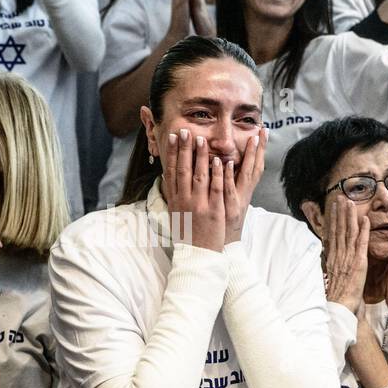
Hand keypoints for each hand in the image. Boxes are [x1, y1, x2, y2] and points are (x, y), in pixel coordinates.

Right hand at [162, 128, 224, 252]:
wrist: (197, 256)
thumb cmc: (187, 235)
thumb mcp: (176, 214)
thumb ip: (174, 195)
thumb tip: (168, 177)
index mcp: (175, 201)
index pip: (172, 172)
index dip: (173, 154)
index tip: (173, 138)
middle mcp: (185, 201)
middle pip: (184, 170)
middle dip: (184, 149)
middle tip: (184, 131)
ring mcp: (199, 206)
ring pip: (199, 176)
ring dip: (200, 156)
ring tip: (201, 139)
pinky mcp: (214, 212)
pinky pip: (216, 189)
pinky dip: (217, 174)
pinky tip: (219, 160)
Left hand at [223, 127, 265, 243]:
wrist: (214, 250)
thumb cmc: (217, 226)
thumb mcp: (224, 205)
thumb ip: (224, 186)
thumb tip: (221, 166)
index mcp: (242, 194)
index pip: (254, 168)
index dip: (259, 151)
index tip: (262, 132)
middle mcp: (242, 197)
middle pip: (254, 170)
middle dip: (259, 150)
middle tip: (263, 131)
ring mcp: (235, 203)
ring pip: (243, 177)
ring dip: (247, 157)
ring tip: (251, 139)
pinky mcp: (224, 209)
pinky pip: (226, 190)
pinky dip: (226, 176)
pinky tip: (225, 162)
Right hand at [322, 193, 369, 313]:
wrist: (340, 307)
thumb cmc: (338, 295)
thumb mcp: (332, 275)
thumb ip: (332, 263)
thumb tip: (328, 255)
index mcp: (334, 257)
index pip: (333, 233)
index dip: (333, 219)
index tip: (333, 206)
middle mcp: (339, 254)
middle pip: (339, 229)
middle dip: (339, 212)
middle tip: (340, 197)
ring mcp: (348, 258)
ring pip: (348, 232)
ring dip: (349, 216)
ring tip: (349, 201)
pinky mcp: (358, 263)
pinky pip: (361, 244)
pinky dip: (363, 231)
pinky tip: (365, 219)